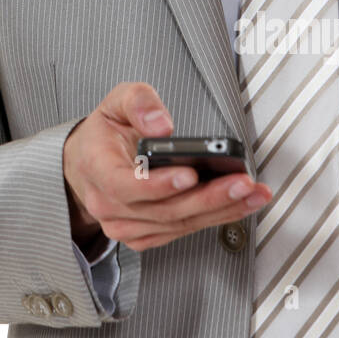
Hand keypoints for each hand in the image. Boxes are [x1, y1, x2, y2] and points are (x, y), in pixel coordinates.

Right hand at [62, 81, 271, 251]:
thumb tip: (161, 125)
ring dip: (220, 210)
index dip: (158, 184)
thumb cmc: (104, 134)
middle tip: (240, 182)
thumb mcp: (116, 102)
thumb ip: (138, 103)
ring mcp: (125, 225)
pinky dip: (214, 219)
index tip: (189, 174)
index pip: (125, 186)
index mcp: (97, 169)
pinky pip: (182, 231)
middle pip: (162, 210)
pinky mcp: (144, 235)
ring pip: (177, 224)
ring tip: (251, 193)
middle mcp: (108, 205)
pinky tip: (238, 205)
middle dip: (207, 197)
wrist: (88, 164)